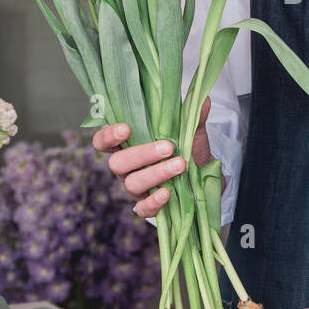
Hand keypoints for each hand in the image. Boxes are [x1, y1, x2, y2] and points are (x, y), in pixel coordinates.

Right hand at [92, 95, 212, 217]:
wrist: (205, 174)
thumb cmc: (189, 148)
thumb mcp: (192, 131)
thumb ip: (194, 116)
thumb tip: (203, 100)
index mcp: (128, 145)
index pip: (103, 141)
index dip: (108, 135)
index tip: (126, 128)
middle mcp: (127, 167)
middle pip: (117, 163)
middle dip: (142, 154)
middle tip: (168, 147)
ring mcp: (136, 188)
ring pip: (132, 184)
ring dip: (155, 174)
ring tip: (180, 165)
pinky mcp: (148, 205)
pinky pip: (142, 208)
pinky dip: (153, 202)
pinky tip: (167, 194)